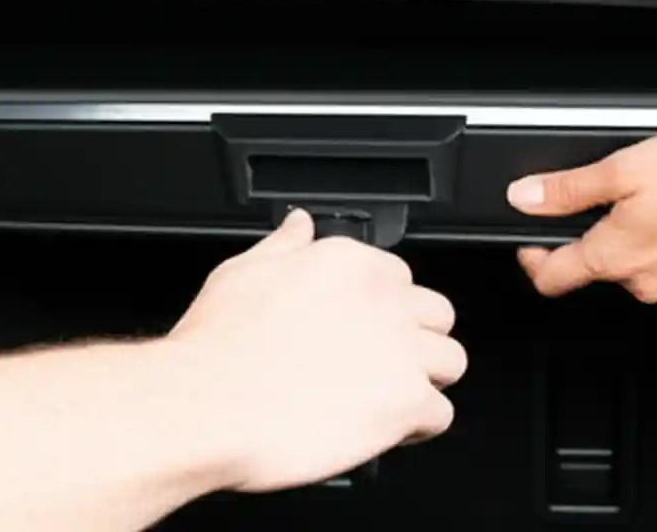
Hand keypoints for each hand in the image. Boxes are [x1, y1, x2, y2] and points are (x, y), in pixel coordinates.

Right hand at [166, 208, 465, 491]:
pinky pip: (440, 416)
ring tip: (386, 402)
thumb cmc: (215, 349)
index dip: (384, 312)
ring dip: (425, 383)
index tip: (362, 333)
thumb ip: (282, 247)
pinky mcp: (406, 401)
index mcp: (347, 263)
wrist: (205, 405)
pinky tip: (384, 432)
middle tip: (378, 370)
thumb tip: (300, 225)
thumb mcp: (241, 274)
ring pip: (450, 362)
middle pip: (437, 317)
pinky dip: (417, 428)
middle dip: (416, 342)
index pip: (400, 279)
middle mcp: (382, 298)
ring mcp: (400, 349)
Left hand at [507, 130, 656, 309]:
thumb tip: (525, 196)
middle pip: (602, 269)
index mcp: (611, 257)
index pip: (550, 278)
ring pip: (646, 271)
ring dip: (648, 244)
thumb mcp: (623, 169)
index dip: (534, 258)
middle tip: (625, 200)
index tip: (535, 241)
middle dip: (605, 237)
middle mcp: (644, 285)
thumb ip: (566, 189)